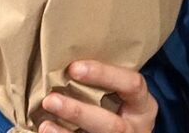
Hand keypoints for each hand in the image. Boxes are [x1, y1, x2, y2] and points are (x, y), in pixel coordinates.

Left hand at [36, 58, 155, 132]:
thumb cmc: (120, 106)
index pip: (132, 85)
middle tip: (51, 100)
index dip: (104, 75)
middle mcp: (136, 128)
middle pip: (112, 125)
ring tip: (45, 125)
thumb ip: (104, 83)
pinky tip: (48, 131)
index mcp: (143, 106)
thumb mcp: (123, 94)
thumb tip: (64, 62)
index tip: (73, 68)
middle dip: (79, 113)